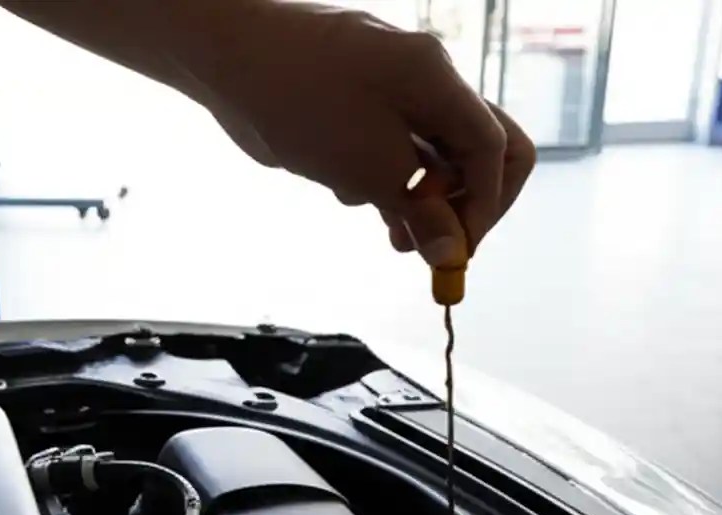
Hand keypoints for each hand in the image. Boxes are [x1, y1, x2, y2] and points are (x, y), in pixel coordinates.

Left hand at [192, 1, 535, 268]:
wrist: (225, 57)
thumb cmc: (296, 96)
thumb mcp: (369, 169)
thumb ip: (421, 212)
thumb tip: (452, 250)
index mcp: (439, 81)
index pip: (496, 150)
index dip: (485, 207)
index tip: (456, 250)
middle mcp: (425, 79)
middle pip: (475, 150)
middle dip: (462, 206)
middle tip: (439, 249)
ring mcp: (392, 89)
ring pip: (432, 155)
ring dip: (422, 202)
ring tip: (398, 240)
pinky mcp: (360, 103)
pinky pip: (394, 148)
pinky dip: (389, 183)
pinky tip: (360, 201)